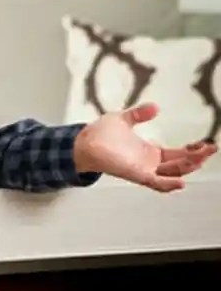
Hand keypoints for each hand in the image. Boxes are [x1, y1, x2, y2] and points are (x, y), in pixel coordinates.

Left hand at [73, 102, 215, 191]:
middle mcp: (150, 163)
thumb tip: (155, 107)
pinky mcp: (136, 175)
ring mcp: (144, 170)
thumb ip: (140, 114)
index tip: (206, 144)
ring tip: (203, 157)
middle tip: (211, 149)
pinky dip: (168, 184)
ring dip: (189, 167)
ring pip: (173, 173)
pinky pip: (155, 183)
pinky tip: (182, 181)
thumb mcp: (124, 119)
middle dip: (197, 158)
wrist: (82, 141)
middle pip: (181, 165)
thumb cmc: (99, 134)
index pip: (179, 154)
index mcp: (150, 152)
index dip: (193, 150)